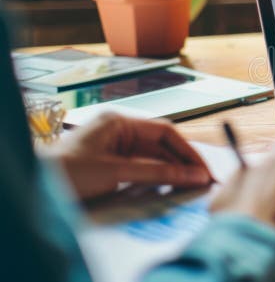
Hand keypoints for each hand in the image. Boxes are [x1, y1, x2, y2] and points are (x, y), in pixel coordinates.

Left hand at [54, 113, 212, 199]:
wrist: (35, 186)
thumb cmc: (67, 173)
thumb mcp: (117, 172)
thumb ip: (158, 173)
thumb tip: (194, 175)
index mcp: (119, 121)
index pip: (165, 131)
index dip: (187, 150)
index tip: (203, 169)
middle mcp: (118, 130)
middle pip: (161, 143)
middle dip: (182, 161)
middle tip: (203, 180)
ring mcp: (113, 146)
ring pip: (153, 156)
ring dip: (171, 170)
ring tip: (190, 185)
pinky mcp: (109, 163)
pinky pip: (141, 166)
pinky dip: (156, 176)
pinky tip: (168, 185)